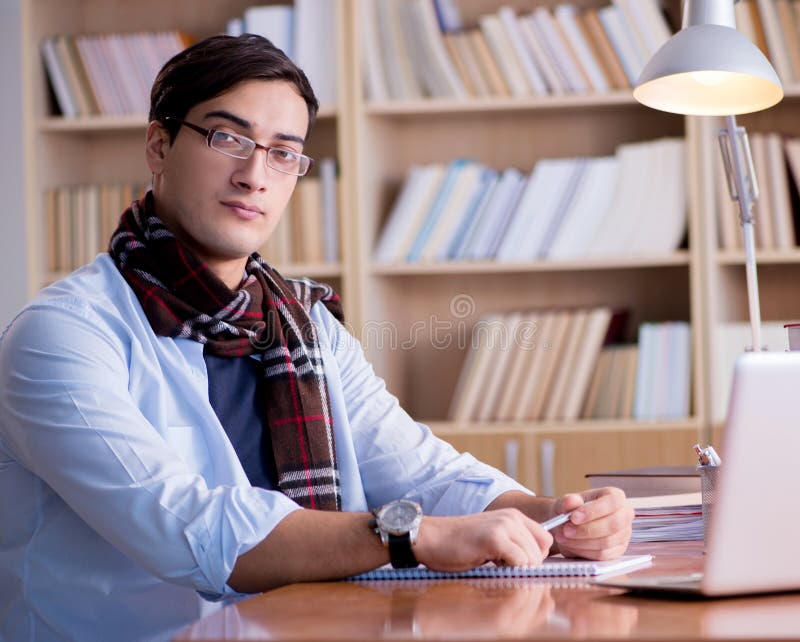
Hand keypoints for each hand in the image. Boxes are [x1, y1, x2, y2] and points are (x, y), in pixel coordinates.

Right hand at [414, 508, 552, 571]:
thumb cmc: (458, 544)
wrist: (430, 538)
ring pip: (532, 558)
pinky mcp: (494, 538)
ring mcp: (504, 526)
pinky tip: (492, 566)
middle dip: (527, 568)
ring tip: (495, 566)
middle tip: (503, 569)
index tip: (519, 567)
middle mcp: (512, 518)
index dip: (536, 558)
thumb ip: (514, 546)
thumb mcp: (492, 540)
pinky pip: (519, 562)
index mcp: (513, 516)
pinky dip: (510, 571)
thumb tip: (535, 568)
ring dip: (517, 570)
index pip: (545, 540)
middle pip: (541, 552)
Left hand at [550, 487, 632, 559]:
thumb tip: (571, 501)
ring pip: (606, 542)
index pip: (613, 501)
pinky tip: (571, 545)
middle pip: (613, 525)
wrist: (568, 526)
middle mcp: (624, 515)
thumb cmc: (571, 511)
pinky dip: (584, 551)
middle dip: (586, 529)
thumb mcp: (566, 503)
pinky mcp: (618, 550)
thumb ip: (567, 501)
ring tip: (564, 537)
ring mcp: (623, 534)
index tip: (573, 517)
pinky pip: (603, 555)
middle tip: (566, 530)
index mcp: (615, 496)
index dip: (593, 510)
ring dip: (582, 541)